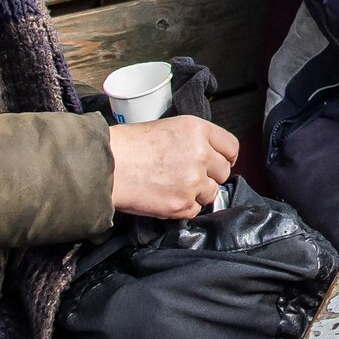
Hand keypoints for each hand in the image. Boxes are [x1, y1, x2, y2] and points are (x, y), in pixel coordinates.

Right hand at [109, 116, 239, 219]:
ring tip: (173, 186)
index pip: (231, 147)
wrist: (107, 166)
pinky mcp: (182, 204)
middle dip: (209, 176)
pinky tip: (166, 196)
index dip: (223, 157)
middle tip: (189, 176)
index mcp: (198, 130)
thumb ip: (194, 140)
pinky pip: (195, 209)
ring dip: (197, 193)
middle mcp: (201, 154)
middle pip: (223, 172)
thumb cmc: (129, 145)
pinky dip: (183, 207)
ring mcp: (193, 181)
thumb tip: (208, 156)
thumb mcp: (169, 128)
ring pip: (211, 192)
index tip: (217, 163)